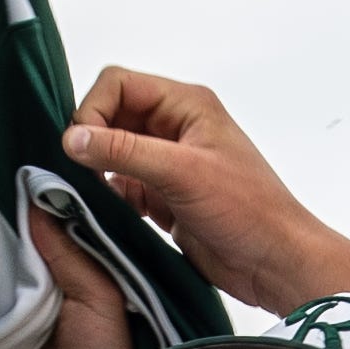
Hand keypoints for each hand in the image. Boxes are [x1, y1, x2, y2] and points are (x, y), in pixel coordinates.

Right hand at [64, 68, 349, 312]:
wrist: (275, 264)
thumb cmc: (250, 212)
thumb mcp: (182, 173)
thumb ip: (125, 151)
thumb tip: (74, 138)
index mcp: (186, 105)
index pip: (118, 84)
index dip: (93, 111)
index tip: (81, 147)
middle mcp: (176, 128)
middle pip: (112, 117)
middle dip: (92, 142)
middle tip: (80, 173)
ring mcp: (170, 163)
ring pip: (115, 154)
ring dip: (98, 171)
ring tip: (89, 194)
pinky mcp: (166, 197)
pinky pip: (124, 187)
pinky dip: (111, 198)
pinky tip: (108, 213)